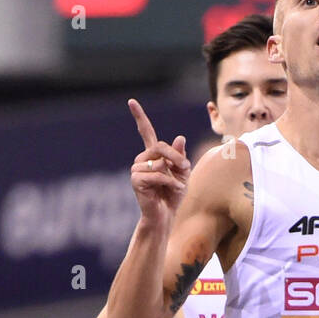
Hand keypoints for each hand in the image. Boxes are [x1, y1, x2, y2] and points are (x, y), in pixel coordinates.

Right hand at [128, 98, 189, 223]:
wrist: (165, 215)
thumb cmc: (173, 195)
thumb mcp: (182, 173)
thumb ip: (181, 157)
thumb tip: (179, 138)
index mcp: (152, 155)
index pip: (146, 132)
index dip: (139, 117)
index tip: (131, 102)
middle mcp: (142, 159)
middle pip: (160, 146)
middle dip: (176, 157)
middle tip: (186, 169)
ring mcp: (137, 168)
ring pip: (160, 162)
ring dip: (173, 176)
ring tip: (174, 187)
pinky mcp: (136, 179)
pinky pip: (157, 174)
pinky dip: (169, 183)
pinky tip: (171, 190)